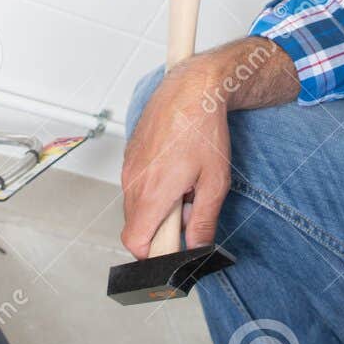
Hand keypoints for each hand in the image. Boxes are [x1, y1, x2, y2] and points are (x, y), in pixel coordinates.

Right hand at [119, 56, 231, 258]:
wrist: (192, 89)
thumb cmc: (203, 129)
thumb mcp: (215, 182)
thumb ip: (203, 221)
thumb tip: (197, 247)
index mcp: (152, 193)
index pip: (135, 243)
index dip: (153, 253)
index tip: (174, 247)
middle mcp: (133, 181)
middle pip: (137, 225)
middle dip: (161, 227)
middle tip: (189, 209)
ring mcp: (128, 167)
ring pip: (137, 204)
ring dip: (158, 206)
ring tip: (185, 184)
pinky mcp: (130, 155)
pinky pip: (136, 184)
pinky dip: (153, 186)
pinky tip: (176, 168)